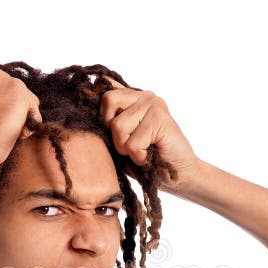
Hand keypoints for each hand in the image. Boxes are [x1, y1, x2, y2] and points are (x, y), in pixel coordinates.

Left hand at [99, 77, 198, 193]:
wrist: (179, 176)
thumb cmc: (147, 161)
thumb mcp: (120, 142)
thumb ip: (108, 124)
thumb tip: (88, 108)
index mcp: (132, 97)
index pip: (104, 90)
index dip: (102, 114)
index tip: (113, 133)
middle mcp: (143, 95)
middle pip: (107, 101)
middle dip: (113, 132)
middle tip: (130, 144)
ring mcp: (153, 103)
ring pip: (118, 126)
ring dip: (127, 148)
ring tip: (143, 151)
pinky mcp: (161, 117)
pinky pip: (133, 143)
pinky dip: (139, 157)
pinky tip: (151, 156)